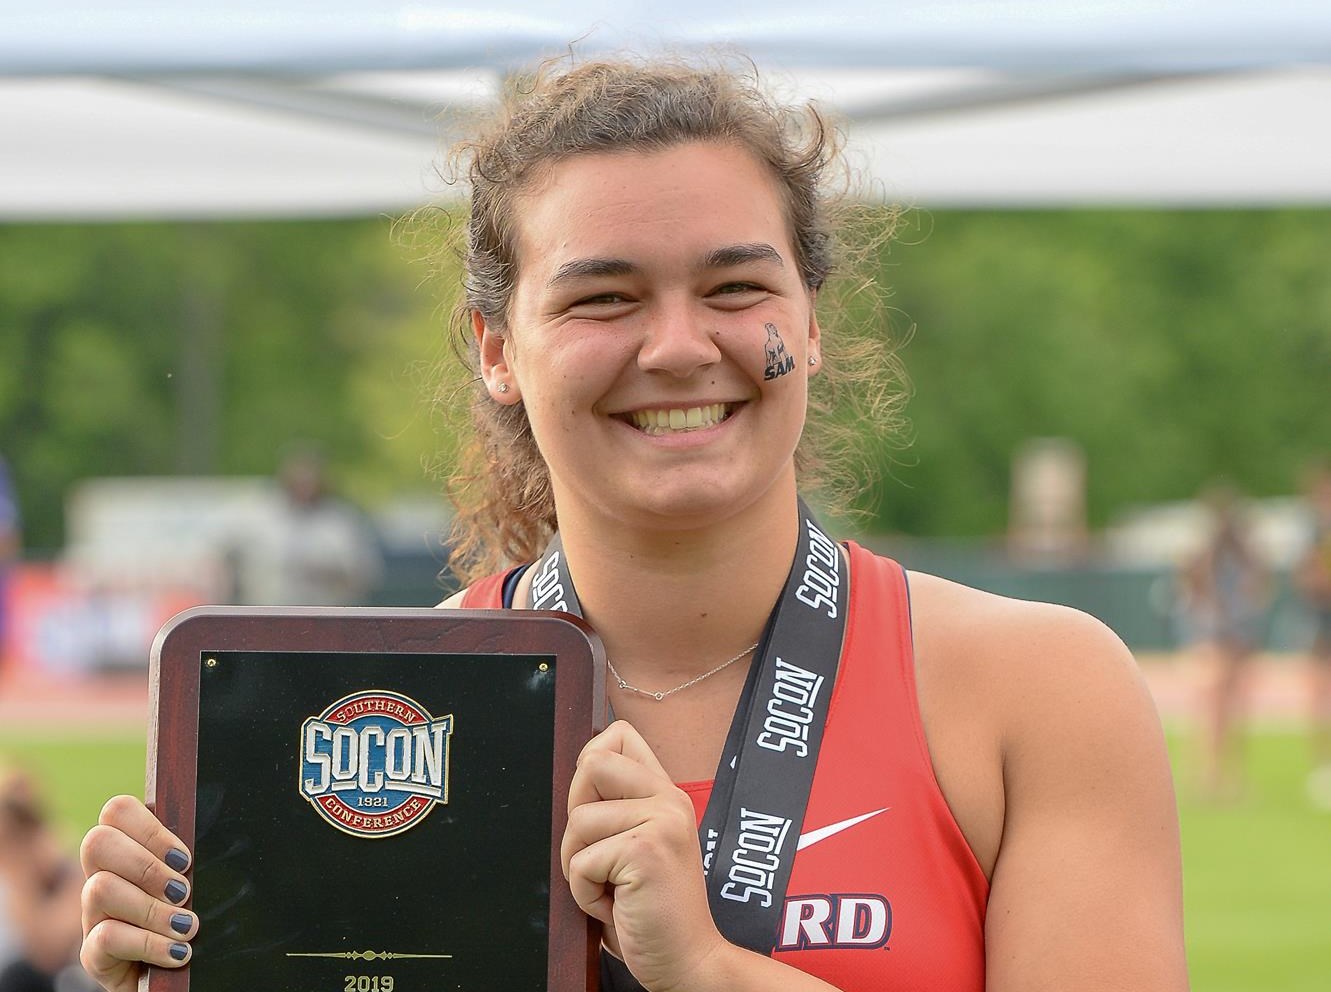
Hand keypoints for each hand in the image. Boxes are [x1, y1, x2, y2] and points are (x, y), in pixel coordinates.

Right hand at [79, 796, 196, 991]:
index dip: (151, 830)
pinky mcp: (92, 954)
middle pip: (97, 842)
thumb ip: (189, 863)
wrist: (172, 977)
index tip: (185, 859)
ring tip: (186, 926)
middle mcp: (102, 876)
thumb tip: (213, 846)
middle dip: (146, 865)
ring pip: (101, 888)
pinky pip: (107, 937)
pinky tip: (178, 952)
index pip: (117, 811)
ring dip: (152, 908)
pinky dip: (150, 944)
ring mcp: (93, 915)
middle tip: (183, 891)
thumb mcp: (193, 885)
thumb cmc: (189, 921)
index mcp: (129, 851)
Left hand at [560, 721, 726, 991]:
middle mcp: (668, 799)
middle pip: (591, 765)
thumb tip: (578, 773)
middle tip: (600, 855)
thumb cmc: (652, 909)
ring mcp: (660, 822)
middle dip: (576, 815)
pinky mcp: (644, 852)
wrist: (687, 959)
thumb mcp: (639, 844)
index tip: (597, 810)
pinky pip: (580, 863)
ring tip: (611, 887)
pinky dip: (585, 894)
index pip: (618, 736)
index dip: (589, 765)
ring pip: (578, 821)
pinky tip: (615, 905)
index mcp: (666, 793)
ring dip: (578, 867)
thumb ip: (619, 807)